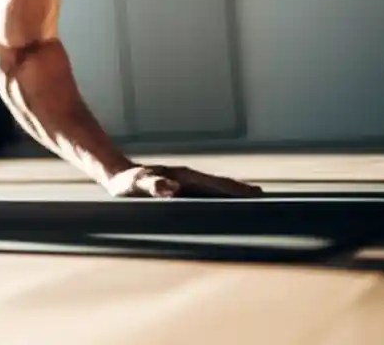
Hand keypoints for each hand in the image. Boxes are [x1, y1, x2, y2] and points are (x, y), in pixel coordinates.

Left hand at [106, 164, 263, 198]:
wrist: (117, 175)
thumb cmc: (126, 182)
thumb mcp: (136, 184)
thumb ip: (152, 185)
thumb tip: (172, 189)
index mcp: (183, 176)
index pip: (216, 184)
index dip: (235, 189)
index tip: (256, 195)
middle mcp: (188, 178)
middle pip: (221, 185)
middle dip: (242, 192)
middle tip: (266, 200)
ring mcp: (186, 183)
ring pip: (216, 189)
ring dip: (234, 195)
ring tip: (254, 202)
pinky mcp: (181, 189)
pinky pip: (206, 194)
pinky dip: (221, 198)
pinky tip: (227, 207)